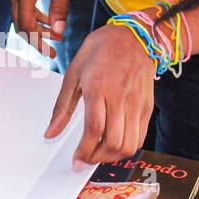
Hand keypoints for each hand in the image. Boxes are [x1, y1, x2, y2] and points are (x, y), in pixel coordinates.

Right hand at [7, 0, 72, 58]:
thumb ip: (60, 6)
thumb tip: (59, 32)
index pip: (27, 26)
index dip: (39, 43)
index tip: (54, 52)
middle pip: (19, 23)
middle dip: (36, 39)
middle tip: (53, 49)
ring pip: (20, 14)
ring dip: (36, 27)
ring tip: (54, 34)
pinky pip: (22, 3)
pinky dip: (34, 14)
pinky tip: (49, 16)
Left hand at [45, 24, 155, 166]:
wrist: (133, 37)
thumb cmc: (99, 51)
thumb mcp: (73, 73)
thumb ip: (62, 107)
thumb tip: (50, 133)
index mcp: (99, 88)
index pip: (94, 129)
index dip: (84, 150)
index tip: (75, 160)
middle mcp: (121, 98)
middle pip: (113, 142)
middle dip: (97, 157)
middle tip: (84, 159)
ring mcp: (137, 104)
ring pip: (129, 144)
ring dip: (112, 157)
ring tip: (98, 154)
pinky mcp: (148, 107)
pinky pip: (140, 137)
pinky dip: (127, 148)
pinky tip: (113, 145)